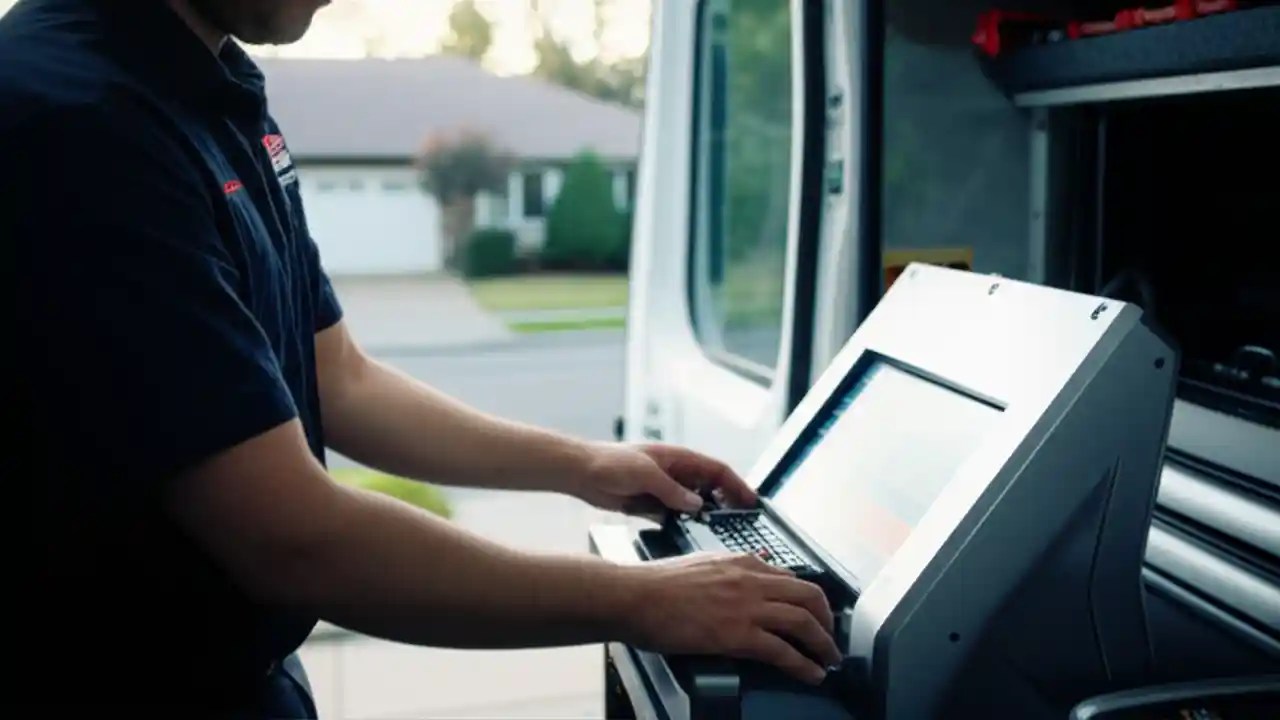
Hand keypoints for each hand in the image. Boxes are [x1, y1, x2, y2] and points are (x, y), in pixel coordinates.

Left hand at [576, 442, 755, 516]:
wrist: (581, 472)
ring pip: (693, 503)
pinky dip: (684, 522)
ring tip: (719, 531)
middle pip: (709, 488)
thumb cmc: (611, 462)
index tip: (751, 501)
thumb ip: (673, 491)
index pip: (717, 470)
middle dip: (726, 502)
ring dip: (705, 515)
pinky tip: (690, 533)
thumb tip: (698, 504)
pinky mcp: (651, 503)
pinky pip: (674, 514)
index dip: (737, 485)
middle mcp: (674, 472)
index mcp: (678, 458)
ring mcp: (663, 488)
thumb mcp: (646, 475)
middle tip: (741, 521)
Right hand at [623, 552, 841, 683]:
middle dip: (827, 619)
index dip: (808, 598)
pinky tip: (811, 674)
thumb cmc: (656, 582)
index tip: (813, 611)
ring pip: (803, 622)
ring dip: (823, 644)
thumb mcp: (701, 562)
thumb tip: (751, 566)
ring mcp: (747, 606)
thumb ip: (730, 568)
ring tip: (828, 658)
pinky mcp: (738, 634)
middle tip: (829, 636)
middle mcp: (752, 579)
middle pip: (809, 595)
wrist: (635, 595)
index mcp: (742, 562)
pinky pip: (783, 651)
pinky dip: (804, 665)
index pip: (790, 577)